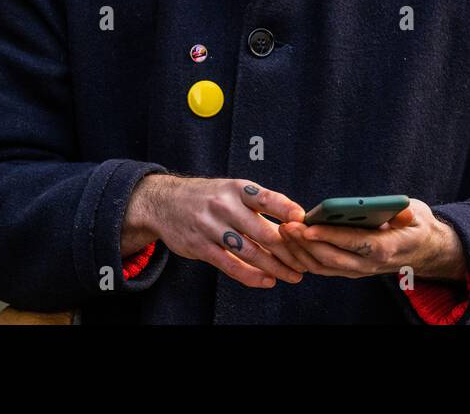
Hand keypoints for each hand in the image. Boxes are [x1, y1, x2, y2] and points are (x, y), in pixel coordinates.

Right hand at [124, 174, 307, 287]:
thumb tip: (295, 221)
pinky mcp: (200, 247)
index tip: (304, 222)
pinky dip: (251, 276)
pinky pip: (230, 265)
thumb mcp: (231, 190)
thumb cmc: (208, 197)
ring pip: (250, 252)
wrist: (164, 202)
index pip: (267, 198)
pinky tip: (267, 281)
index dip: (287, 210)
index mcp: (237, 188)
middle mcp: (224, 206)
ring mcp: (211, 227)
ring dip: (275, 267)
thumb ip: (258, 204)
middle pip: (263, 232)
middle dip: (288, 250)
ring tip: (293, 276)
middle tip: (305, 262)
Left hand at [277, 198, 464, 281]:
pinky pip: (322, 268)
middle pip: (332, 258)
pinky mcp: (349, 270)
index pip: (355, 243)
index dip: (330, 236)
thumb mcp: (417, 214)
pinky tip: (291, 242)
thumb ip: (405, 214)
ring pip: (323, 266)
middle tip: (287, 225)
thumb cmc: (415, 226)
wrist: (422, 251)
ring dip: (300, 251)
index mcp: (386, 248)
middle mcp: (369, 265)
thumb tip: (397, 210)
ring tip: (284, 230)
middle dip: (305, 243)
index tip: (308, 227)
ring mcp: (358, 271)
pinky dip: (303, 257)